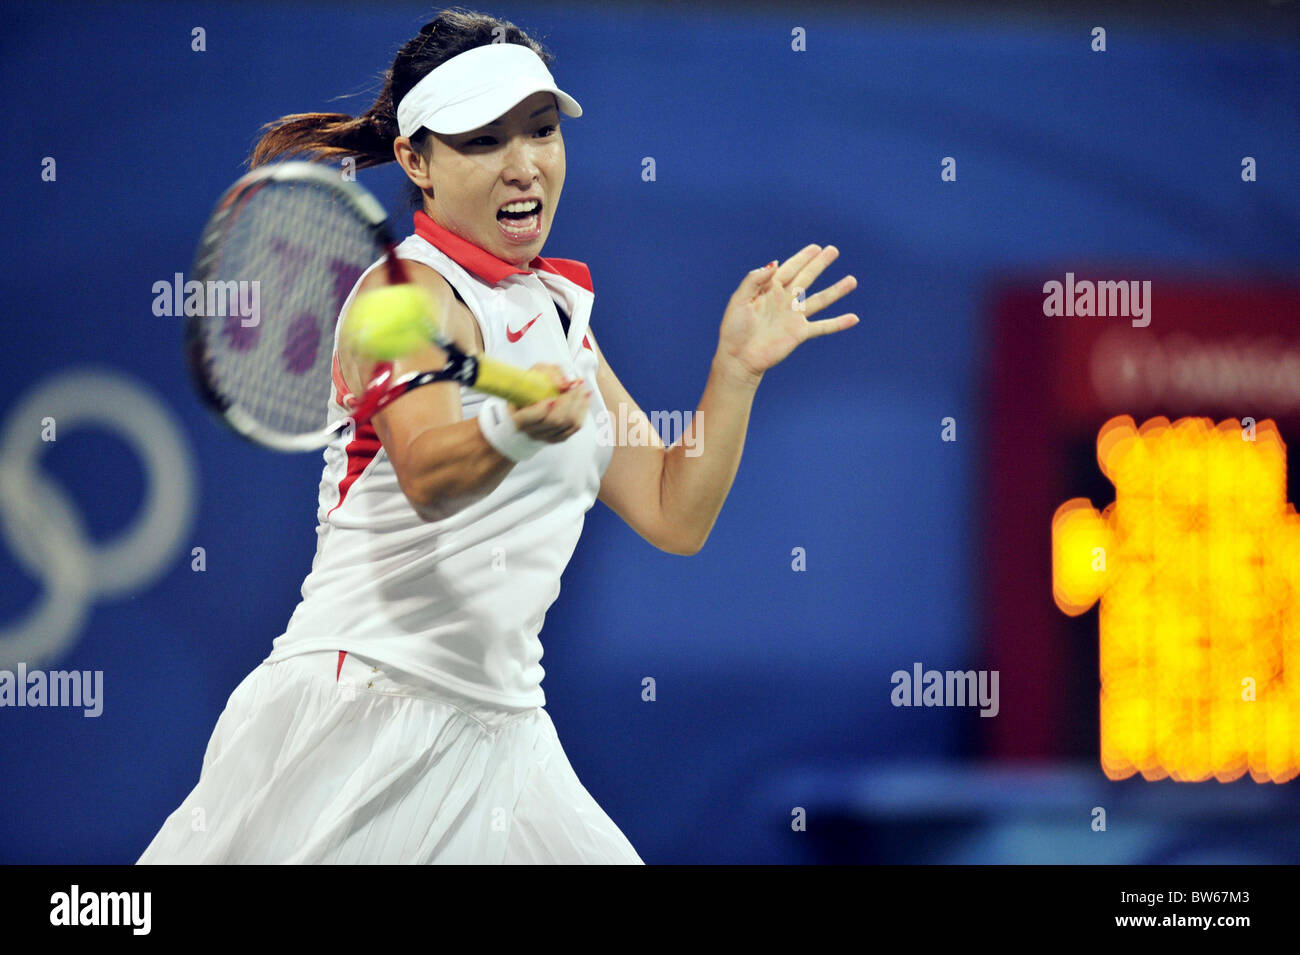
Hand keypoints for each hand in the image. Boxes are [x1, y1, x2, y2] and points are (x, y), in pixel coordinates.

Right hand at [507, 363, 589, 442]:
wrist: (531, 402)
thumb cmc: (530, 387)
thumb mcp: (535, 373)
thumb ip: (549, 374)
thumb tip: (564, 384)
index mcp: (519, 419)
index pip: (532, 418)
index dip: (543, 408)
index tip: (552, 396)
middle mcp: (533, 431)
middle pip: (556, 421)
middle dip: (569, 400)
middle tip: (575, 384)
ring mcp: (547, 436)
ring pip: (569, 424)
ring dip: (579, 403)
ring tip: (581, 387)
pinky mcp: (560, 437)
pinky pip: (576, 426)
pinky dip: (583, 409)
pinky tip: (584, 397)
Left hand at [716, 245, 858, 380]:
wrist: (738, 358)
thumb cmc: (734, 329)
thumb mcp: (739, 300)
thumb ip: (754, 280)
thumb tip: (775, 263)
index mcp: (769, 290)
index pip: (789, 268)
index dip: (802, 258)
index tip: (815, 247)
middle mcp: (784, 301)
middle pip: (806, 278)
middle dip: (819, 264)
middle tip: (833, 250)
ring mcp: (794, 316)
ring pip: (820, 300)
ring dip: (836, 290)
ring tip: (852, 280)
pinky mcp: (800, 333)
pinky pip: (823, 326)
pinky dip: (838, 323)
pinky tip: (854, 318)